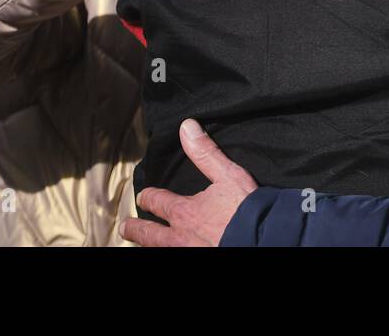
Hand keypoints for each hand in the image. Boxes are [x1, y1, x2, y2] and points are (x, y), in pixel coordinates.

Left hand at [120, 120, 257, 246]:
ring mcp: (187, 252)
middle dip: (136, 229)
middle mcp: (179, 237)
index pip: (157, 202)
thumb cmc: (246, 210)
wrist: (263, 240)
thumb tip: (186, 127)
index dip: (149, 198)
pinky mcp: (197, 261)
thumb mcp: (228, 175)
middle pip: (149, 235)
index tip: (143, 196)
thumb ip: (205, 153)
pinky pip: (174, 257)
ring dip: (147, 245)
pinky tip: (169, 252)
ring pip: (158, 249)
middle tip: (125, 227)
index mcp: (184, 212)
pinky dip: (167, 253)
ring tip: (141, 243)